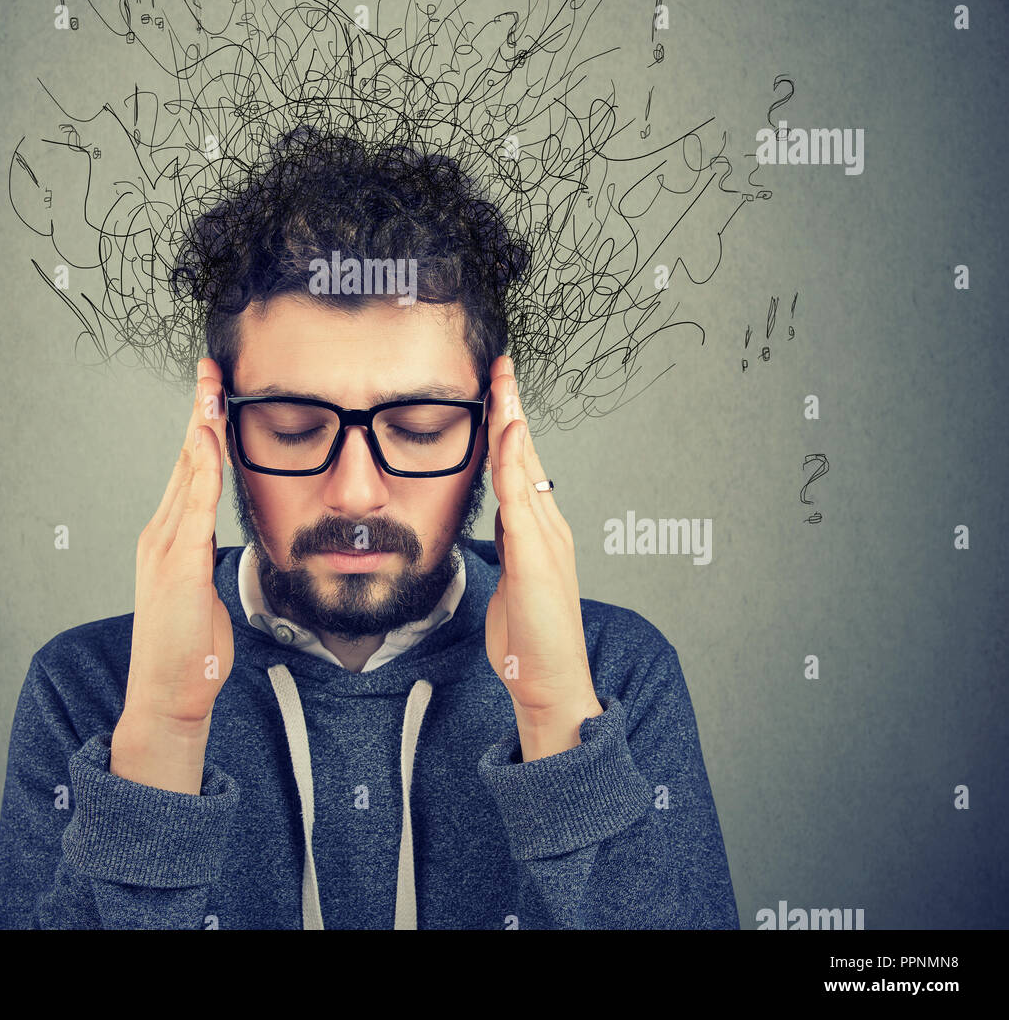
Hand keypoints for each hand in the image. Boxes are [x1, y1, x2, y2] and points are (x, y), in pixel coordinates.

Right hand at [111, 359, 232, 790]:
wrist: (168, 695)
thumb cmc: (188, 651)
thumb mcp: (202, 592)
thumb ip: (204, 557)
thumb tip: (215, 538)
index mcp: (169, 538)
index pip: (189, 470)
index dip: (202, 428)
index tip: (213, 392)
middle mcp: (161, 533)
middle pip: (184, 459)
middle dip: (198, 411)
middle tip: (210, 369)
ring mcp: (165, 546)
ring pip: (186, 472)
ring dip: (201, 426)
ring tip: (211, 387)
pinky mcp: (177, 563)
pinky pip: (193, 505)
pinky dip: (201, 468)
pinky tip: (208, 439)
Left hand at [483, 355, 603, 760]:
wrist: (547, 680)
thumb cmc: (529, 636)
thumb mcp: (512, 577)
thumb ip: (511, 541)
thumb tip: (502, 512)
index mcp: (538, 528)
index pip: (520, 463)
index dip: (508, 424)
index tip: (496, 387)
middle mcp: (546, 524)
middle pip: (527, 452)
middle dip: (513, 406)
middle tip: (502, 363)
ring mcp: (545, 538)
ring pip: (526, 465)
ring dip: (514, 420)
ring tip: (503, 382)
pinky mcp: (538, 555)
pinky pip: (523, 498)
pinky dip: (516, 462)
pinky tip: (510, 433)